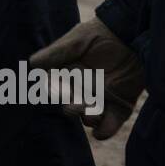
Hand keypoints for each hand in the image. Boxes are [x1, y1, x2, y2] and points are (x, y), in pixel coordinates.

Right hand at [28, 17, 144, 139]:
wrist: (132, 35)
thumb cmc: (101, 34)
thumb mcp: (76, 40)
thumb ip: (56, 53)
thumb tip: (32, 64)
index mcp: (69, 75)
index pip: (56, 91)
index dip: (55, 94)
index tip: (56, 90)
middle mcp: (83, 90)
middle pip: (71, 107)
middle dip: (71, 109)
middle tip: (76, 105)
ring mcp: (102, 99)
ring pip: (88, 118)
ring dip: (88, 118)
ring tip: (93, 112)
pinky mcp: (120, 105)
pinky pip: (109, 125)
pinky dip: (104, 131)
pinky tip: (100, 131)